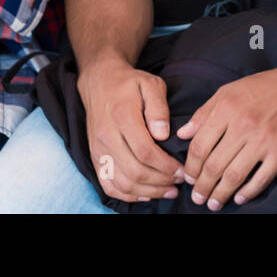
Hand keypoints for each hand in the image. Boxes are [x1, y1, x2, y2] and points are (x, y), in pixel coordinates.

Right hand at [77, 58, 183, 201]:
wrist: (99, 82)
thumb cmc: (129, 83)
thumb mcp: (150, 84)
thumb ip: (159, 107)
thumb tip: (163, 134)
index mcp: (122, 117)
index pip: (145, 152)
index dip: (166, 166)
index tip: (182, 169)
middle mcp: (107, 136)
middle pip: (134, 172)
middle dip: (161, 182)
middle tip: (179, 181)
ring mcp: (98, 149)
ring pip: (122, 183)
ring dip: (148, 192)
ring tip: (168, 190)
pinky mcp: (94, 157)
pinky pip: (108, 185)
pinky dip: (127, 195)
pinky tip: (146, 193)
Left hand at [177, 65, 276, 210]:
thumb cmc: (263, 87)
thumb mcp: (228, 91)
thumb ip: (204, 113)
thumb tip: (182, 134)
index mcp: (226, 109)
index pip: (199, 146)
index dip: (191, 167)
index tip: (188, 178)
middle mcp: (243, 125)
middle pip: (214, 165)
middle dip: (202, 186)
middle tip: (198, 198)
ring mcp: (263, 140)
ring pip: (235, 175)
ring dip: (221, 194)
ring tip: (214, 204)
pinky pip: (261, 178)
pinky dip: (248, 192)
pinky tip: (239, 198)